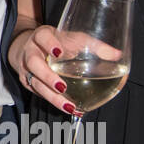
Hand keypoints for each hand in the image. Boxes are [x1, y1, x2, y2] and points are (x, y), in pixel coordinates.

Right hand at [9, 25, 123, 115]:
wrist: (34, 47)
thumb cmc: (58, 42)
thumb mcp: (74, 39)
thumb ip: (94, 45)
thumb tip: (116, 55)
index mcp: (42, 36)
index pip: (42, 37)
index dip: (48, 44)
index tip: (58, 53)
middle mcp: (31, 51)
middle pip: (34, 63)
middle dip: (47, 76)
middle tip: (62, 87)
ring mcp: (26, 68)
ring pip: (34, 82)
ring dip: (51, 96)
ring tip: (69, 106)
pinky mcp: (27, 82)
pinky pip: (38, 93)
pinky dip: (53, 101)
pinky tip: (68, 108)